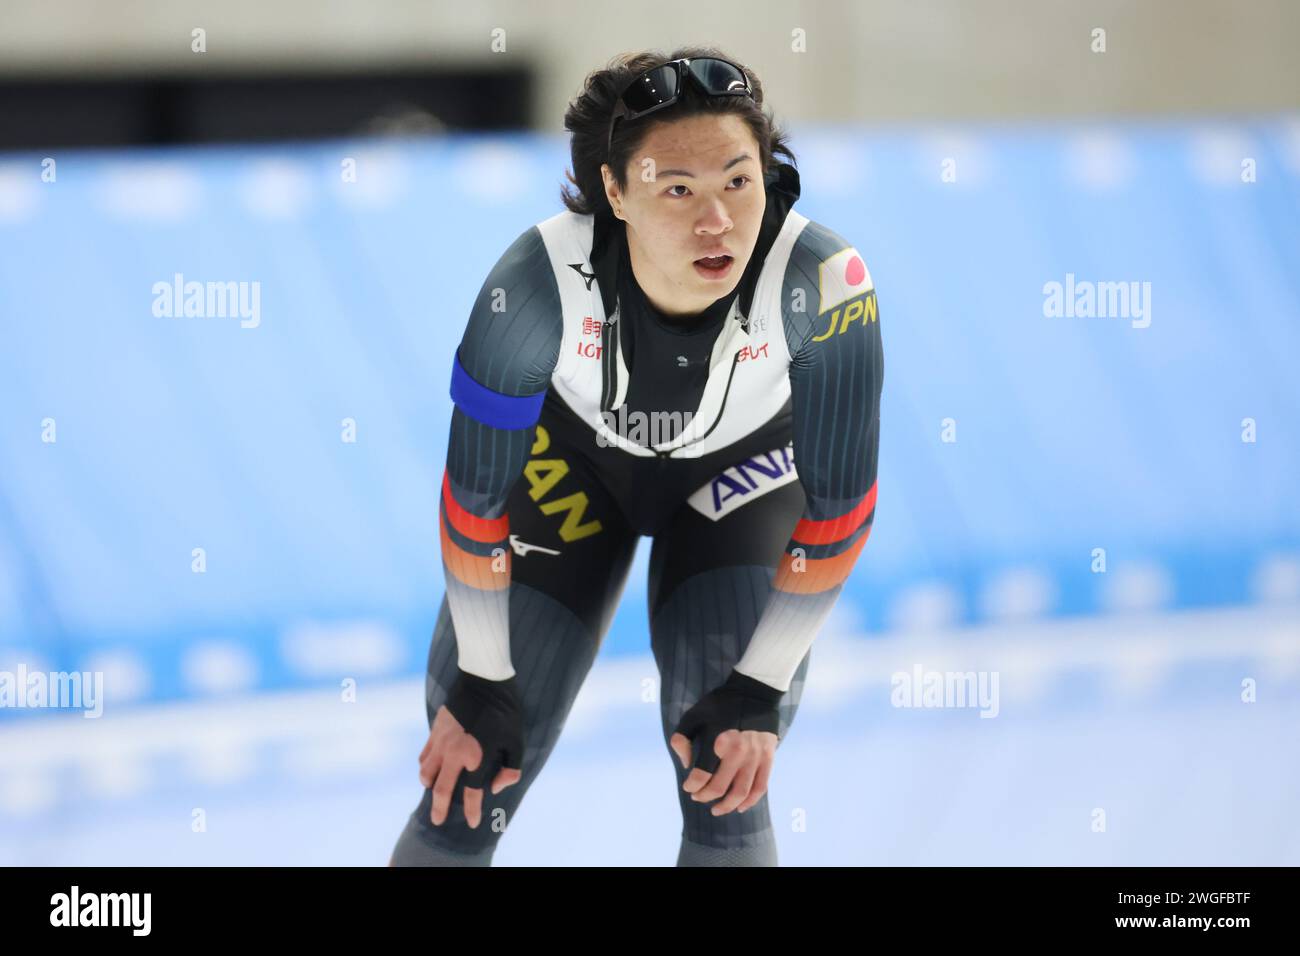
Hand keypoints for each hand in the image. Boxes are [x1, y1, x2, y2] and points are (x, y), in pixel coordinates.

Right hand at [418, 671, 523, 828]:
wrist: (484, 681)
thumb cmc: (505, 713)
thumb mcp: (517, 742)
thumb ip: (510, 769)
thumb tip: (494, 787)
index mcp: (477, 758)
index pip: (472, 794)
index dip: (472, 811)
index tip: (473, 823)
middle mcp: (455, 754)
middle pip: (442, 790)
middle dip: (440, 809)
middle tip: (438, 821)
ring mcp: (441, 742)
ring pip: (426, 774)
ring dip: (430, 786)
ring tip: (434, 792)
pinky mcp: (435, 731)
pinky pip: (424, 756)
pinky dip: (425, 767)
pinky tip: (430, 769)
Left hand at [669, 669, 783, 816]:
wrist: (754, 691)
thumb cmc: (720, 704)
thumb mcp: (694, 715)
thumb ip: (682, 740)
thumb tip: (686, 765)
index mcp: (717, 740)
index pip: (701, 775)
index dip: (692, 785)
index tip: (688, 787)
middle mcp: (738, 751)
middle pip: (720, 787)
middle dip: (705, 796)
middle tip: (698, 797)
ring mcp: (755, 756)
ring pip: (742, 792)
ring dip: (727, 805)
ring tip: (717, 810)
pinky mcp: (768, 757)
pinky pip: (760, 786)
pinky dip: (750, 800)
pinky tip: (740, 806)